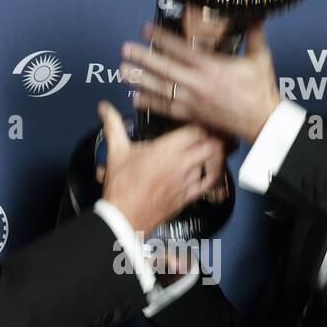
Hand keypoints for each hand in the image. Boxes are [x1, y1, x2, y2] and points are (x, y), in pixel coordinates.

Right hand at [97, 102, 226, 235]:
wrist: (124, 218)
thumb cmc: (122, 188)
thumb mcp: (117, 151)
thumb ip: (113, 125)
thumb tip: (105, 109)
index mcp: (166, 150)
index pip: (197, 129)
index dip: (205, 120)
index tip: (205, 116)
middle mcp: (181, 164)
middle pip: (213, 145)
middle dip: (219, 136)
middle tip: (220, 129)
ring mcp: (186, 181)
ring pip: (215, 163)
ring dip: (219, 154)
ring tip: (220, 146)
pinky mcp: (188, 196)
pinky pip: (209, 183)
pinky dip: (216, 174)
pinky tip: (214, 170)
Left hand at [122, 21, 281, 143]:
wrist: (261, 121)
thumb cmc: (260, 90)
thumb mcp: (259, 57)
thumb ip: (254, 33)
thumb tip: (255, 10)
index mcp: (212, 67)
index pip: (181, 50)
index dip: (161, 38)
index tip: (146, 29)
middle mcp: (198, 84)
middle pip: (164, 69)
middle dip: (143, 58)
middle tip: (125, 49)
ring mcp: (193, 101)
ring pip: (161, 89)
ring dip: (140, 80)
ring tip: (123, 72)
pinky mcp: (192, 115)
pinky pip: (167, 109)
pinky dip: (150, 103)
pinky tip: (135, 98)